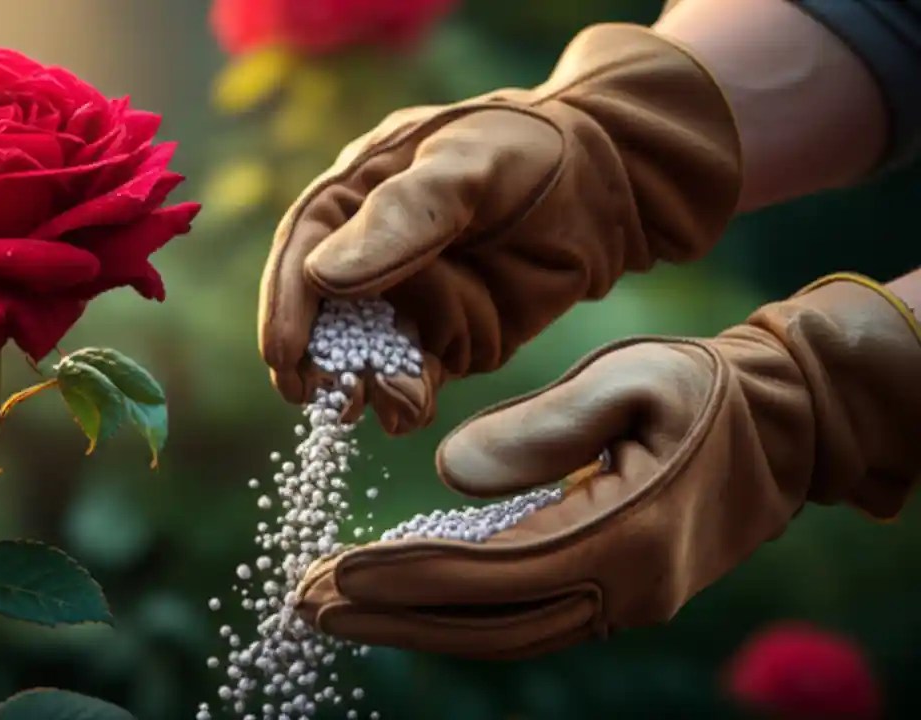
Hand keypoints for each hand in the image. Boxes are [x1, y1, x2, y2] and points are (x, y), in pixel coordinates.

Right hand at [258, 22, 741, 434]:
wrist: (609, 187)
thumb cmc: (532, 152)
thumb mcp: (470, 166)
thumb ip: (402, 216)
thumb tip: (321, 276)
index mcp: (353, 197)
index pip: (300, 253)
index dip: (285, 306)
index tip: (284, 355)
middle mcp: (365, 255)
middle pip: (320, 316)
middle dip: (316, 361)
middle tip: (320, 398)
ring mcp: (404, 304)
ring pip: (362, 357)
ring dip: (359, 386)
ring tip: (373, 403)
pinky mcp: (444, 343)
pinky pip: (410, 380)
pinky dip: (404, 400)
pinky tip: (407, 411)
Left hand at [294, 275, 920, 659]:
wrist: (784, 428)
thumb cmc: (704, 391)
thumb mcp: (631, 380)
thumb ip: (540, 427)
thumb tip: (445, 474)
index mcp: (625, 536)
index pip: (489, 573)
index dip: (404, 577)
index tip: (331, 573)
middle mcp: (623, 589)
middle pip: (482, 621)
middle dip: (388, 614)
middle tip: (304, 604)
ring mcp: (623, 602)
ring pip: (498, 632)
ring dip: (411, 623)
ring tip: (335, 607)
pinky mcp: (617, 594)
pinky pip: (521, 618)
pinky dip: (454, 614)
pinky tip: (401, 597)